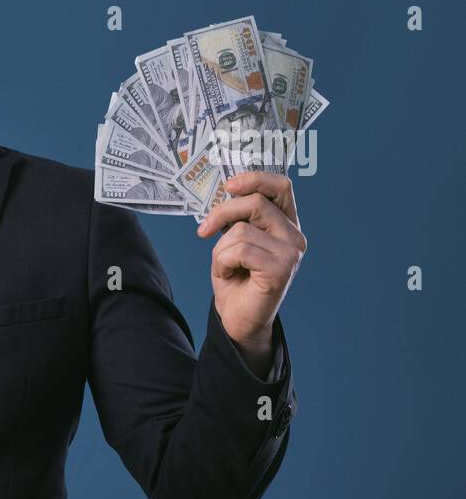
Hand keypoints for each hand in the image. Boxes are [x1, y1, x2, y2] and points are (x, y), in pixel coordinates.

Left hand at [196, 171, 306, 367]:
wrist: (238, 319)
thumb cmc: (236, 278)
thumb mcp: (233, 240)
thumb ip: (238, 217)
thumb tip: (225, 191)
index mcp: (286, 223)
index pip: (281, 186)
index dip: (254, 179)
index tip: (228, 186)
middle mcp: (294, 235)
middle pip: (256, 203)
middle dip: (221, 213)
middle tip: (203, 230)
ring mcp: (291, 252)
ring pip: (241, 230)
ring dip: (221, 249)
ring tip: (225, 266)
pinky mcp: (281, 269)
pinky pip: (239, 250)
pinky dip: (223, 262)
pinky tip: (230, 275)